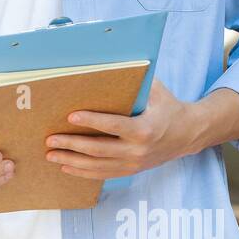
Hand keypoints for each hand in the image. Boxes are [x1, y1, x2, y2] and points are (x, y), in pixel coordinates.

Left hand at [43, 78, 200, 179]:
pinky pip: (103, 174)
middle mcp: (138, 150)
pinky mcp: (131, 170)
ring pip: (97, 166)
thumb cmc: (168, 106)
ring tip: (51, 154)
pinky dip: (83, 172)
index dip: (91, 121)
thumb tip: (111, 63)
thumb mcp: (156, 90)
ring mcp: (134, 163)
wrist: (188, 134)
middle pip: (99, 149)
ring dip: (72, 161)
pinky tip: (66, 167)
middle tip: (50, 139)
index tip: (71, 117)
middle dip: (72, 144)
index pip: (113, 126)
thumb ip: (136, 80)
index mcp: (145, 129)